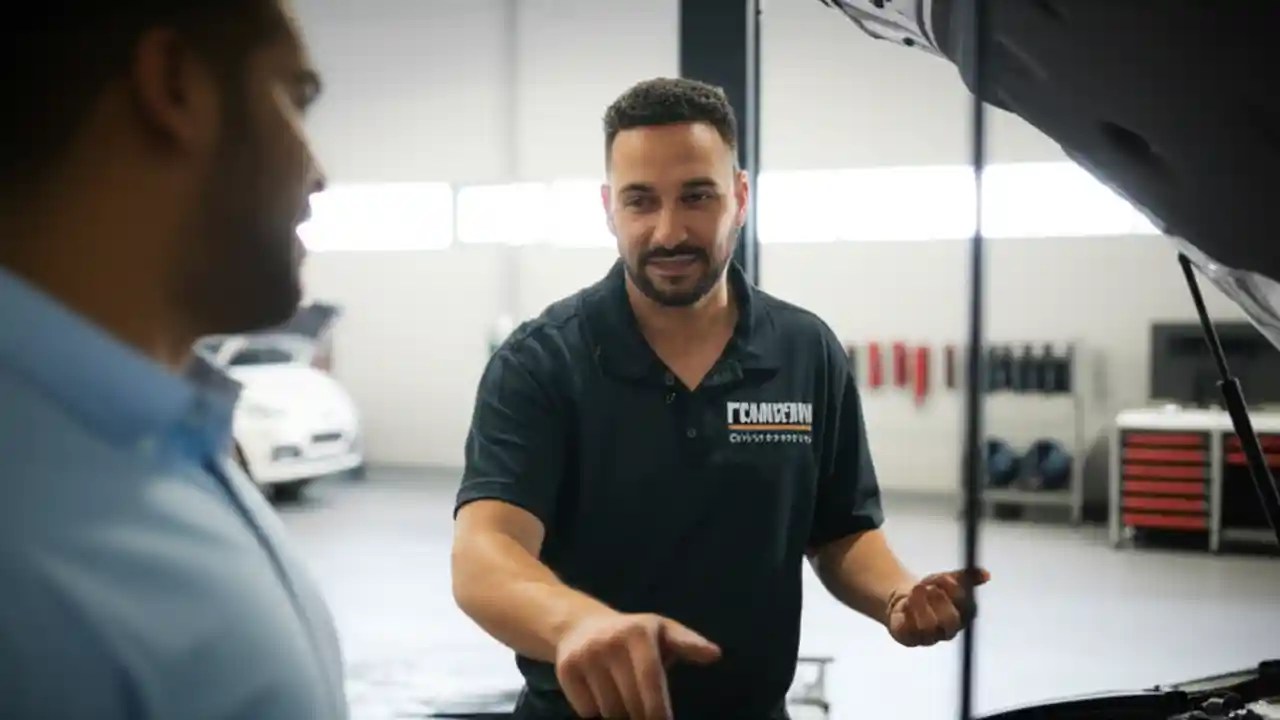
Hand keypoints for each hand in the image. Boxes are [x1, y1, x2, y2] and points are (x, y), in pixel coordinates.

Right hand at [554, 612, 721, 718]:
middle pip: (631, 700)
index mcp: (638, 632)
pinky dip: (596, 712)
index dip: (658, 707)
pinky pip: (587, 710)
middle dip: (641, 716)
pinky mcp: (565, 670)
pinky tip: (600, 695)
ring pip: (610, 710)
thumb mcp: (661, 630)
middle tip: (645, 716)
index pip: (651, 678)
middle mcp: (610, 642)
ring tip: (623, 700)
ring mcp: (585, 656)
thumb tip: (715, 654)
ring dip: (620, 715)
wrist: (579, 625)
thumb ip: (688, 644)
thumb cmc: (632, 634)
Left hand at [887, 568, 989, 646]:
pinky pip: (909, 630)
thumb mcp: (948, 578)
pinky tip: (905, 602)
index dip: (957, 593)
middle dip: (940, 601)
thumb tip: (986, 575)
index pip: (968, 609)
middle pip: (950, 621)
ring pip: (928, 627)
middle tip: (930, 586)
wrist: (907, 599)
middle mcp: (948, 631)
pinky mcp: (909, 638)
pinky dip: (907, 613)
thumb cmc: (932, 590)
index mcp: (963, 617)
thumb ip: (967, 576)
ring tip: (916, 589)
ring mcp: (929, 637)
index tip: (946, 577)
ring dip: (922, 604)